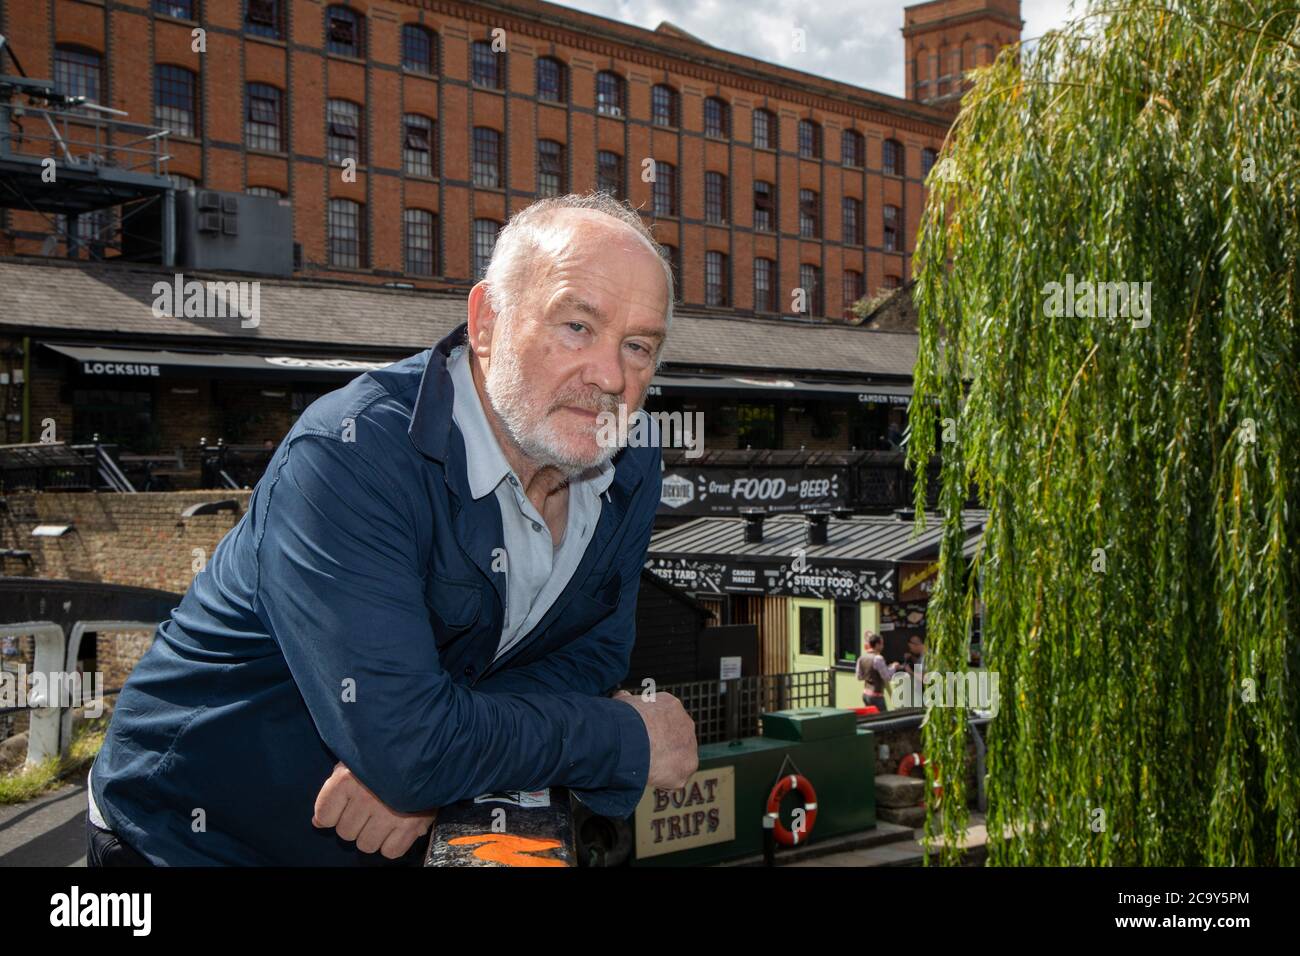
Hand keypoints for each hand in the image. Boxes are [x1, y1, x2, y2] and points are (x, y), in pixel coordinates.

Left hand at [313, 761, 437, 858]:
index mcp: (347, 779)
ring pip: (365, 845)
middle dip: (355, 822)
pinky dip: (392, 844)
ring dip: (373, 834)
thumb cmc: (385, 754)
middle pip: (345, 832)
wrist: (427, 745)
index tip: (346, 804)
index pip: (325, 815)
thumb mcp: (355, 761)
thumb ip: (334, 790)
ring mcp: (389, 813)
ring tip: (384, 815)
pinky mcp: (411, 825)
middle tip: (370, 807)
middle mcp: (366, 798)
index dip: (333, 813)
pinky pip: (390, 851)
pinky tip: (397, 826)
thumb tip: (318, 822)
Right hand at [613, 690, 697, 790]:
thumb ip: (628, 701)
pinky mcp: (688, 765)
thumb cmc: (625, 721)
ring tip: (647, 767)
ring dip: (666, 764)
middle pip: (677, 738)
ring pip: (680, 758)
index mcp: (671, 705)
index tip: (643, 738)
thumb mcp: (623, 704)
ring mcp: (690, 745)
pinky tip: (651, 777)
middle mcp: (686, 723)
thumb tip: (624, 698)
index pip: (667, 719)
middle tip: (646, 755)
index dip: (654, 731)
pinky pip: (678, 776)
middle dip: (664, 746)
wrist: (632, 739)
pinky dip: (666, 780)